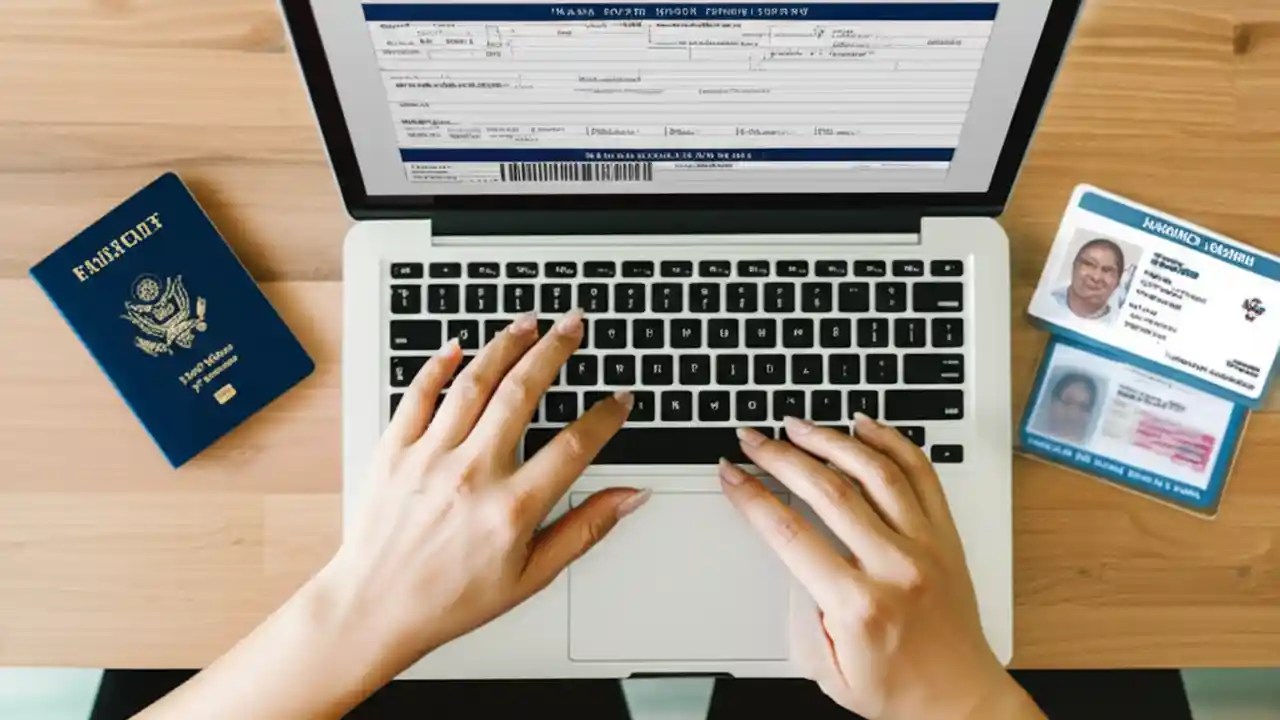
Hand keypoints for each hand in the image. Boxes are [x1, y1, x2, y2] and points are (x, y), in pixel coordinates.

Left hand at [313, 310, 648, 683]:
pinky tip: (458, 346)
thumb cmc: (449, 599)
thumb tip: (628, 497)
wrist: (374, 609)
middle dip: (555, 350)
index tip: (620, 399)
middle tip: (574, 324)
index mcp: (510, 507)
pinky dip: (438, 366)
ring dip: (505, 345)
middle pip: (523, 392)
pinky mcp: (394, 451)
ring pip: (473, 382)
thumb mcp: (531, 576)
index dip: (604, 417)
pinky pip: (418, 395)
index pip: (573, 446)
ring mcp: (429, 457)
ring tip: (528, 322)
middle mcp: (471, 474)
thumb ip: (584, 530)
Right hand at [720, 416, 1041, 719]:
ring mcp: (925, 546)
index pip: (790, 533)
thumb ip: (802, 613)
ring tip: (798, 424)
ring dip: (831, 440)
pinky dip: (893, 443)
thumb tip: (790, 554)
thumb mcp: (827, 670)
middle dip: (781, 456)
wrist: (960, 701)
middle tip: (753, 437)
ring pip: (875, 472)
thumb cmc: (896, 692)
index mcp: (858, 605)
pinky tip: (865, 425)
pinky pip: (922, 476)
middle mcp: (895, 567)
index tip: (732, 474)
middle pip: (827, 491)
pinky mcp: (947, 537)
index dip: (753, 497)